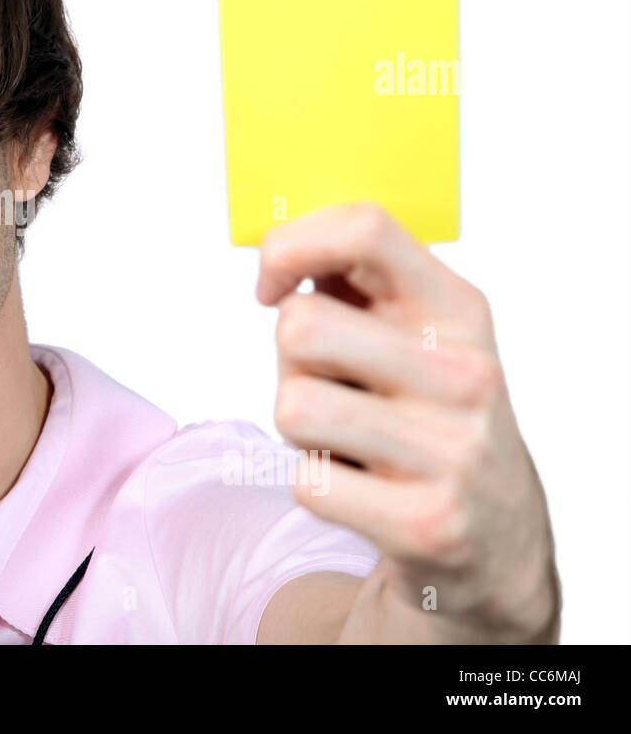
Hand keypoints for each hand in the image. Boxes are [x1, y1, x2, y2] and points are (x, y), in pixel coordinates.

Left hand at [257, 202, 559, 641]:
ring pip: (293, 406)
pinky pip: (305, 482)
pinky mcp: (424, 523)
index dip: (291, 245)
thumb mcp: (418, 336)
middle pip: (300, 326)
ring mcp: (450, 450)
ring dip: (299, 426)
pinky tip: (362, 489)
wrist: (496, 538)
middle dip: (289, 358)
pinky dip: (315, 486)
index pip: (365, 228)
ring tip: (345, 437)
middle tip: (326, 383)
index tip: (271, 283)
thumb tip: (278, 246)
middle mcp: (464, 374)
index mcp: (457, 311)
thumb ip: (356, 285)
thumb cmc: (431, 417)